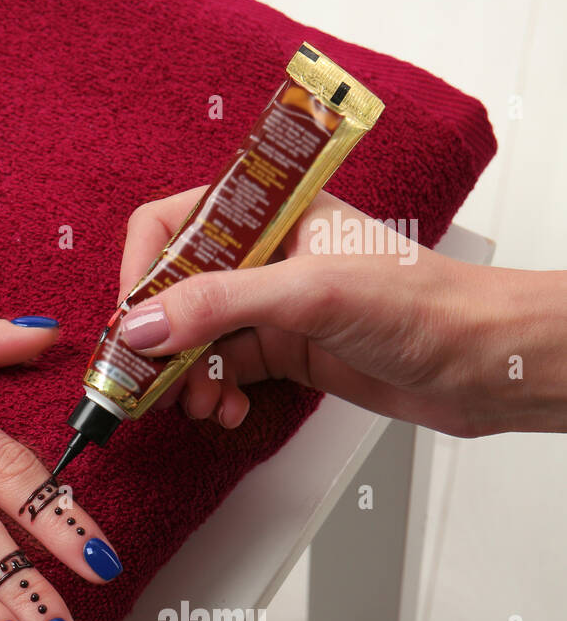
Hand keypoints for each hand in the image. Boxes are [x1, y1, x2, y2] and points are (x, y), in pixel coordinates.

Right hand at [117, 187, 562, 436]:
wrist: (486, 362)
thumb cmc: (429, 304)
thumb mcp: (312, 293)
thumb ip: (220, 303)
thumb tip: (144, 324)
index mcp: (272, 212)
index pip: (175, 223)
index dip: (144, 268)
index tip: (134, 317)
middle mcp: (266, 254)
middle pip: (176, 286)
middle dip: (157, 335)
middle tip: (144, 376)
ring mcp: (274, 304)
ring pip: (195, 334)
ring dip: (183, 373)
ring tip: (196, 400)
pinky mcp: (286, 349)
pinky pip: (223, 368)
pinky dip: (213, 392)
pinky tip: (226, 408)